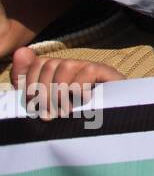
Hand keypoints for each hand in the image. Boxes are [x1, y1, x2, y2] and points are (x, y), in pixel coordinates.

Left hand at [8, 46, 122, 119]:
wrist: (111, 123)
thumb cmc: (76, 117)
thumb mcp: (45, 104)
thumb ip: (28, 81)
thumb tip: (20, 51)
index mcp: (56, 71)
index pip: (38, 63)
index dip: (30, 83)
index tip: (31, 105)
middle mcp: (72, 65)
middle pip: (50, 64)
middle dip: (43, 92)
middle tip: (46, 115)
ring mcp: (89, 67)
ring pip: (66, 66)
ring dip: (59, 92)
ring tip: (62, 112)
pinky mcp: (107, 73)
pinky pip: (88, 72)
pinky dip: (80, 88)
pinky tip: (81, 101)